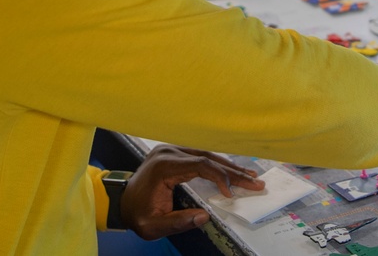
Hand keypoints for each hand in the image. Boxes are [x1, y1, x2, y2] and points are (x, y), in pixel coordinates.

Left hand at [121, 144, 263, 239]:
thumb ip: (178, 222)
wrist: (121, 202)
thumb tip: (204, 217)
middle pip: (208, 158)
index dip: (220, 177)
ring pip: (206, 155)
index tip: (232, 193)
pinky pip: (200, 157)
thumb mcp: (153, 226)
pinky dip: (217, 165)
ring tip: (251, 177)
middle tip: (256, 182)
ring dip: (229, 167)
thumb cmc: (137, 214)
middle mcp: (168, 152)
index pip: (200, 165)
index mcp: (164, 166)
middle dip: (234, 172)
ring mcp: (171, 150)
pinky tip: (232, 172)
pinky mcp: (173, 154)